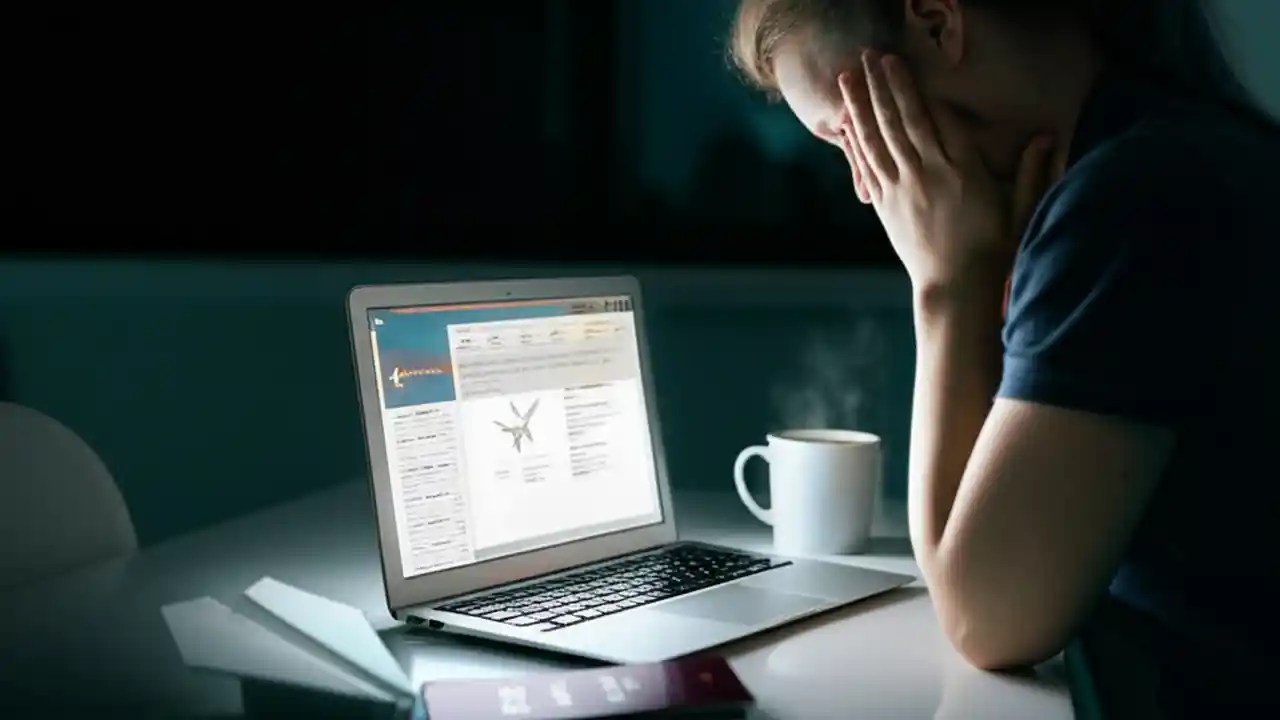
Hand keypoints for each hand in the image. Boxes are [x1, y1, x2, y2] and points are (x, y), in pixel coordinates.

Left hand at [837, 51, 1055, 290]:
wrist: (955, 288)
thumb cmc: (993, 250)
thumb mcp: (1020, 211)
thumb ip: (1031, 172)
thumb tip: (1047, 136)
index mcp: (964, 170)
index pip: (939, 119)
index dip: (920, 88)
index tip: (905, 62)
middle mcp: (930, 174)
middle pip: (905, 119)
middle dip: (887, 84)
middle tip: (872, 56)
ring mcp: (904, 188)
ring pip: (880, 137)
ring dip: (863, 104)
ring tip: (850, 77)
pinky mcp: (886, 204)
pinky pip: (868, 165)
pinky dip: (856, 140)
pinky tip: (848, 120)